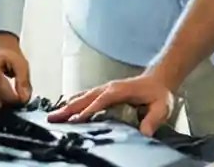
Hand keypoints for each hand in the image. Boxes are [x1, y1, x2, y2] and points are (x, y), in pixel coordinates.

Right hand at [46, 72, 175, 136]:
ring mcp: (104, 89)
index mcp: (120, 90)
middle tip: (53, 118)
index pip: (101, 101)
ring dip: (66, 107)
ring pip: (81, 97)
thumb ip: (152, 120)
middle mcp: (108, 88)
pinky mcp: (102, 93)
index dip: (88, 110)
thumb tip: (144, 133)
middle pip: (85, 98)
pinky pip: (84, 97)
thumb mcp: (161, 107)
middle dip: (68, 109)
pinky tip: (63, 110)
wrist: (158, 81)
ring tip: (52, 116)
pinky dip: (72, 103)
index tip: (76, 120)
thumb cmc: (158, 94)